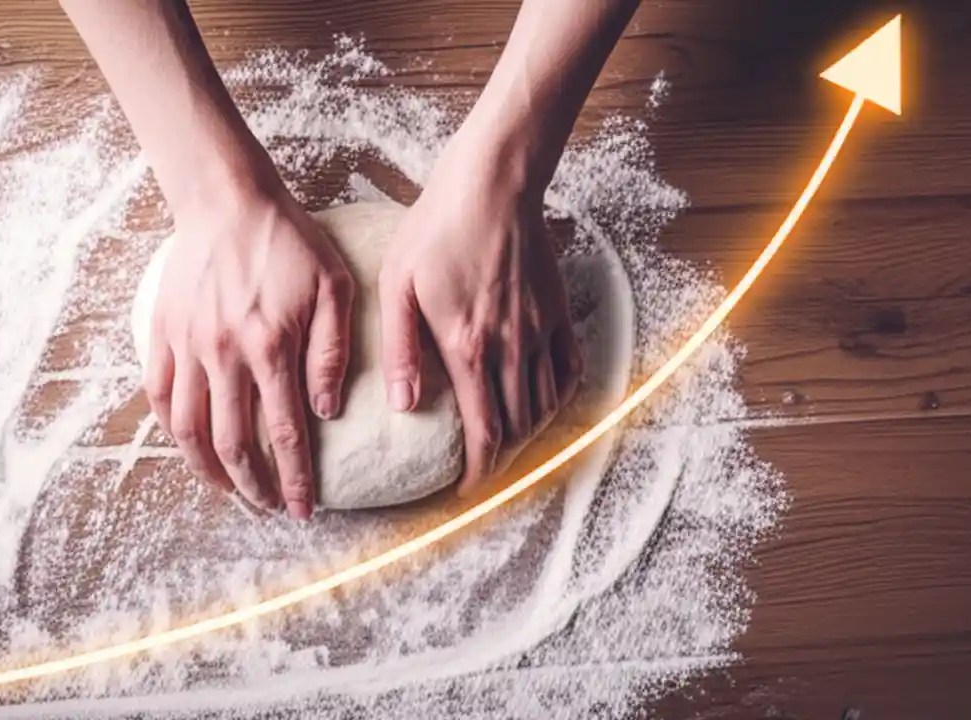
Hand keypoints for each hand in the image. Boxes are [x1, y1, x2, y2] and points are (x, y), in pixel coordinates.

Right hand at [145, 186, 353, 519]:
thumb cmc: (289, 241)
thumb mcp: (333, 286)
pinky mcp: (162, 335)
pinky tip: (191, 447)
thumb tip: (327, 410)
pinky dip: (173, 432)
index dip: (293, 478)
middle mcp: (222, 354)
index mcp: (270, 346)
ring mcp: (186, 346)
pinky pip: (160, 397)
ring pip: (188, 430)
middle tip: (270, 508)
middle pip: (232, 443)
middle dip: (253, 486)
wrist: (226, 200)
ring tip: (230, 491)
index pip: (285, 432)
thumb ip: (332, 351)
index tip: (303, 509)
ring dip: (208, 471)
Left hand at [379, 146, 581, 497]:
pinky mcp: (559, 309)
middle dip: (501, 462)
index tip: (465, 491)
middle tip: (481, 473)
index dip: (479, 474)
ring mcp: (541, 330)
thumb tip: (406, 405)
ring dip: (529, 436)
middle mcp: (512, 348)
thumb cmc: (437, 228)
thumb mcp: (398, 285)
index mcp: (470, 349)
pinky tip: (545, 403)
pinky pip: (571, 368)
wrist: (494, 182)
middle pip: (519, 429)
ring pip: (547, 405)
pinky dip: (561, 397)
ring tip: (506, 445)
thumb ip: (402, 350)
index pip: (485, 434)